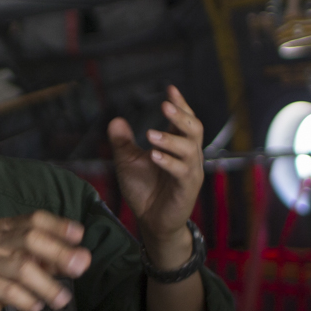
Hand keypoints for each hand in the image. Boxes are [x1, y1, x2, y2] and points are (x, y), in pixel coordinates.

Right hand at [0, 211, 91, 310]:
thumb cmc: (5, 278)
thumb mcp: (30, 264)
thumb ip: (53, 260)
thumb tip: (83, 260)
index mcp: (7, 228)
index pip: (35, 219)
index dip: (58, 225)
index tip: (79, 236)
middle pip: (30, 238)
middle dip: (58, 252)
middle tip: (80, 268)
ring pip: (22, 268)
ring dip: (47, 285)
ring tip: (63, 300)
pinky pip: (9, 291)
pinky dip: (27, 300)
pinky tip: (37, 306)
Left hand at [108, 85, 204, 268]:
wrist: (151, 221)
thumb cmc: (144, 189)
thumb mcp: (128, 162)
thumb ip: (123, 142)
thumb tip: (116, 120)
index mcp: (178, 146)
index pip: (185, 120)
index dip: (180, 104)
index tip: (170, 89)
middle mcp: (190, 156)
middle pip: (194, 129)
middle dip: (181, 116)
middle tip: (165, 105)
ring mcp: (190, 172)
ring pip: (190, 149)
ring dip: (171, 139)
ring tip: (151, 134)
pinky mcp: (186, 189)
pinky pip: (182, 172)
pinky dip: (169, 162)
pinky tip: (154, 156)